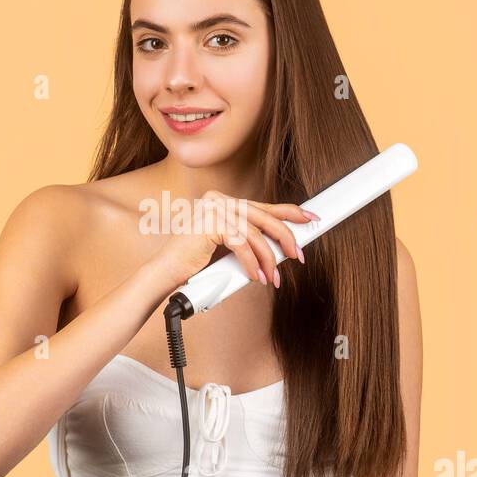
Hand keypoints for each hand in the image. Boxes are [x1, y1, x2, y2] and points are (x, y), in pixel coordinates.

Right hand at [146, 190, 319, 289]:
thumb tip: (284, 243)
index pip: (262, 205)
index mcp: (223, 201)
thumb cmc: (196, 264)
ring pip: (254, 234)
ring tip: (272, 277)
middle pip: (263, 217)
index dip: (289, 212)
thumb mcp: (229, 248)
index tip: (310, 218)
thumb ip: (249, 240)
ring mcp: (213, 209)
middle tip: (298, 255)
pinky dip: (251, 263)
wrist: (166, 274)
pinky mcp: (209, 223)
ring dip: (267, 259)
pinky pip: (241, 244)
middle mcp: (218, 199)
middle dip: (285, 238)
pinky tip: (255, 276)